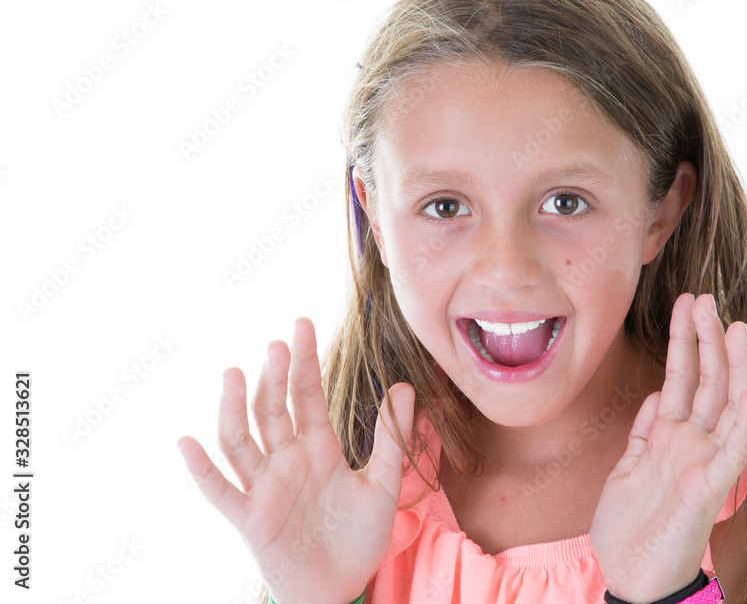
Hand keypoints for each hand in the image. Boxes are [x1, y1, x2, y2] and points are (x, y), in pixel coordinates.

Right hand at [177, 317, 413, 603]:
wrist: (341, 587)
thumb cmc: (359, 537)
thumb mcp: (384, 484)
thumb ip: (392, 438)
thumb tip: (404, 386)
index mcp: (318, 447)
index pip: (307, 394)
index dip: (305, 361)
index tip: (301, 324)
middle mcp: (287, 460)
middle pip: (273, 410)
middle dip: (274, 377)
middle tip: (277, 344)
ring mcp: (265, 486)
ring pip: (242, 440)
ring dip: (235, 408)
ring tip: (233, 373)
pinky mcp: (250, 518)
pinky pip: (220, 491)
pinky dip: (202, 469)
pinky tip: (186, 442)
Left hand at [590, 293, 746, 601]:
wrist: (631, 576)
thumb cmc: (630, 527)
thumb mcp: (628, 467)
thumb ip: (645, 431)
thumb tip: (656, 394)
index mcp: (670, 436)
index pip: (684, 378)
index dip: (686, 341)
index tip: (686, 304)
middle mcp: (693, 443)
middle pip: (706, 381)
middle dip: (706, 339)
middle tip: (704, 298)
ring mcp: (704, 463)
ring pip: (726, 405)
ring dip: (732, 365)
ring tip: (734, 325)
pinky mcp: (710, 487)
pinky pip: (734, 449)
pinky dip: (744, 418)